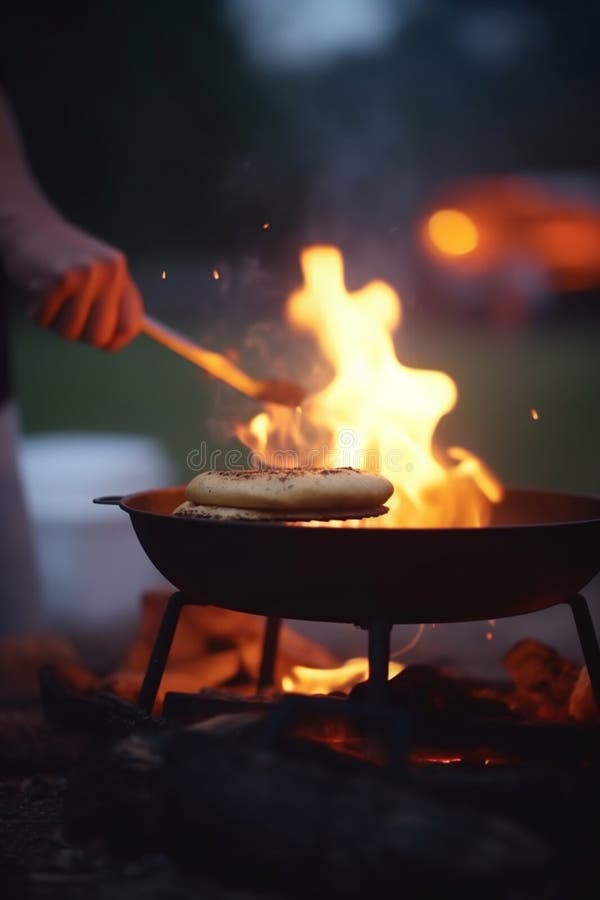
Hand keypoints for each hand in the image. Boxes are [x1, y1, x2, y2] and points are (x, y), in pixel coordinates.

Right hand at [5, 210, 143, 350]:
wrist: (26, 225)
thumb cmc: (60, 258)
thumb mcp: (95, 273)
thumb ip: (109, 304)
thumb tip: (115, 342)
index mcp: (120, 272)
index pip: (129, 326)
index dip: (113, 342)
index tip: (99, 341)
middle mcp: (109, 272)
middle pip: (99, 336)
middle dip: (78, 334)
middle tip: (65, 315)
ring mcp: (86, 274)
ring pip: (70, 331)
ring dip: (54, 322)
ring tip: (50, 298)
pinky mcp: (60, 278)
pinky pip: (45, 320)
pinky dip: (36, 313)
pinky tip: (36, 291)